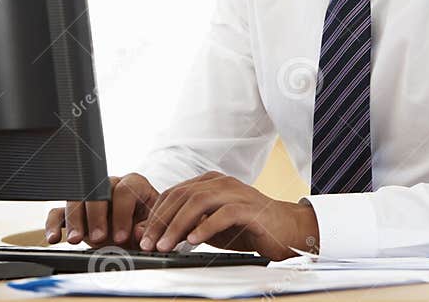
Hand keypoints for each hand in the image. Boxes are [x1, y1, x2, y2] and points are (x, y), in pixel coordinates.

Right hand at [45, 173, 158, 248]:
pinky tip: (54, 239)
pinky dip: (53, 225)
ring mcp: (90, 198)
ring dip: (74, 220)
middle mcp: (109, 186)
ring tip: (76, 240)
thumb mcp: (153, 225)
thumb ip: (148, 226)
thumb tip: (138, 231)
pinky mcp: (74, 213)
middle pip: (97, 192)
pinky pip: (58, 213)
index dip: (122, 214)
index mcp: (133, 184)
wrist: (135, 235)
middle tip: (99, 238)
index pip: (124, 191)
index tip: (122, 236)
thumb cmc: (145, 225)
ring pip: (76, 200)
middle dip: (97, 216)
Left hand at [138, 171, 318, 260]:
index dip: (155, 214)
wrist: (285, 229)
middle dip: (161, 221)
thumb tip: (150, 235)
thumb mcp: (209, 228)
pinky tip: (193, 240)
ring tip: (166, 245)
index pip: (174, 192)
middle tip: (148, 244)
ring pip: (199, 201)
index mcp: (210, 182)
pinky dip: (205, 226)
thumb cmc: (246, 227)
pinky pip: (224, 213)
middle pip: (183, 195)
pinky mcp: (250, 208)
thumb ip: (184, 227)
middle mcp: (222, 183)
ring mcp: (237, 193)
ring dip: (178, 224)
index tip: (143, 237)